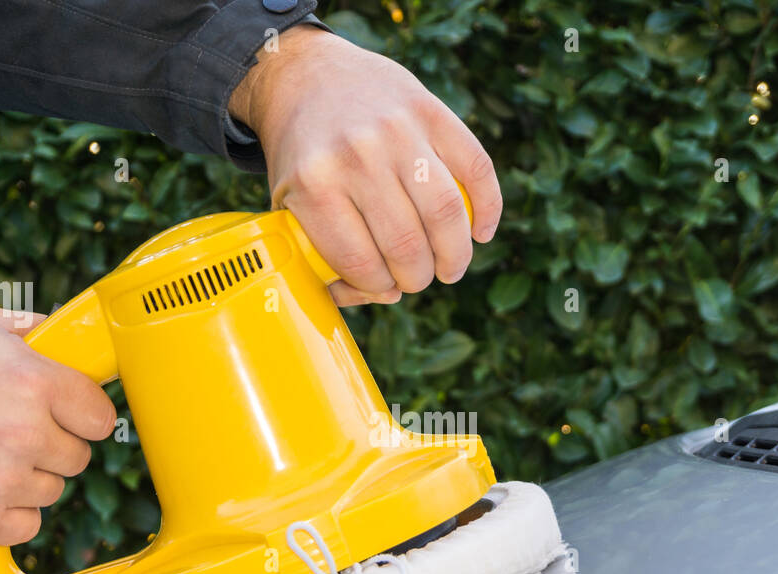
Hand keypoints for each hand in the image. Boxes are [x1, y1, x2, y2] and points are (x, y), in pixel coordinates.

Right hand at [0, 306, 115, 545]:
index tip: (66, 417)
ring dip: (26, 480)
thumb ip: (34, 330)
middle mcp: (26, 431)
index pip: (102, 418)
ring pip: (52, 491)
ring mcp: (4, 478)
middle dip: (51, 448)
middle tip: (8, 434)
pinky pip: (27, 525)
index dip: (84, 417)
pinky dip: (8, 514)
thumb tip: (74, 338)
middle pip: (78, 457)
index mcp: (35, 382)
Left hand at [229, 24, 501, 306]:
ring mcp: (397, 130)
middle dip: (419, 277)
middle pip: (407, 245)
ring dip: (456, 255)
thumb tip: (382, 296)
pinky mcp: (430, 110)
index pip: (363, 262)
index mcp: (314, 185)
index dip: (380, 287)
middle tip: (420, 280)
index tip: (386, 289)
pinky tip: (481, 231)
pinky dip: (488, 207)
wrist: (306, 73)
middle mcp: (357, 156)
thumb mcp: (290, 202)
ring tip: (451, 268)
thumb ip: (324, 254)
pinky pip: (475, 167)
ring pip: (447, 213)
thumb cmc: (302, 153)